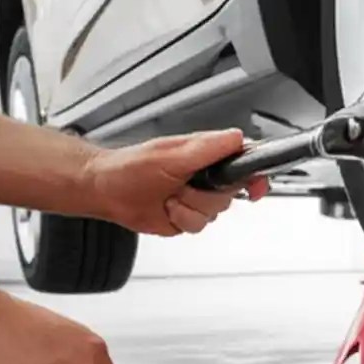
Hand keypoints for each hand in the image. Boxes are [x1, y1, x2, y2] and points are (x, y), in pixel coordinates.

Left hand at [85, 129, 270, 235]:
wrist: (106, 192)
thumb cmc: (129, 167)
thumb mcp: (171, 154)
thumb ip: (207, 147)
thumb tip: (236, 137)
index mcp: (206, 155)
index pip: (243, 162)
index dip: (256, 175)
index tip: (257, 186)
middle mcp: (205, 176)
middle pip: (232, 193)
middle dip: (206, 194)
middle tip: (184, 185)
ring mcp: (198, 198)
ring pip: (215, 212)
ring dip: (189, 208)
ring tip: (170, 196)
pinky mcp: (189, 217)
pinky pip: (199, 226)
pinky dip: (181, 219)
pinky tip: (167, 209)